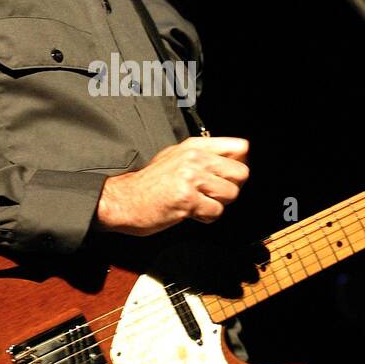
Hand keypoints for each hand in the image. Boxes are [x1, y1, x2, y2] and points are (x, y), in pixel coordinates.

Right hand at [94, 136, 249, 235]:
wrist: (123, 199)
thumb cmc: (149, 183)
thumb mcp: (176, 157)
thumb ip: (205, 156)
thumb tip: (240, 155)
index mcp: (194, 146)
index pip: (239, 146)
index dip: (239, 163)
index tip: (228, 175)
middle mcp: (194, 158)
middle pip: (241, 173)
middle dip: (230, 188)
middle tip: (212, 193)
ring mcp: (191, 178)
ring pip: (230, 194)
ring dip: (217, 204)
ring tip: (198, 203)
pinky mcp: (187, 199)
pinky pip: (215, 212)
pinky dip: (205, 217)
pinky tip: (190, 212)